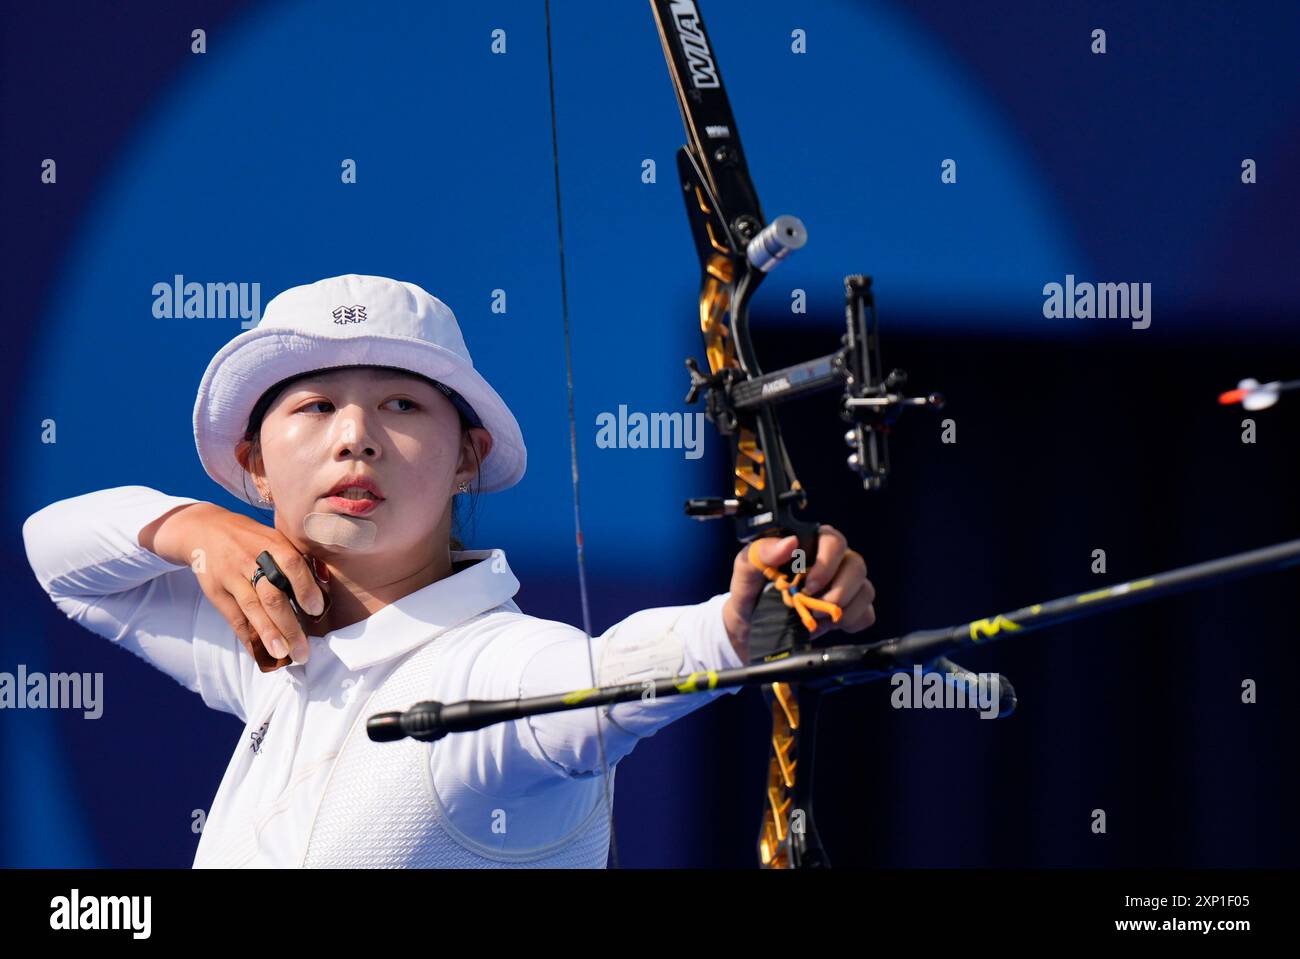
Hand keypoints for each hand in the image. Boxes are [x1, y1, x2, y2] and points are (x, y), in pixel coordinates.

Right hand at [138, 502, 327, 670]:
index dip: (305, 587)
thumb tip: (324, 589)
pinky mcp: (216, 592)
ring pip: (252, 609)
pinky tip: (261, 654)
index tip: (317, 610)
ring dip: (269, 635)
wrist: (205, 531)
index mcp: (271, 543)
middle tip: (303, 650)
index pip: (291, 563)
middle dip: (289, 625)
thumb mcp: (274, 539)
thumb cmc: (252, 540)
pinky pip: (234, 618)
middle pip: (272, 594)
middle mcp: (250, 559)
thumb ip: (296, 561)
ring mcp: (231, 576)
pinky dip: (248, 637)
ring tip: (283, 655)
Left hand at [722, 524, 875, 661]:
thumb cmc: (750, 593)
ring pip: (866, 590)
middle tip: (812, 606)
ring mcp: (845, 588)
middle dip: (838, 591)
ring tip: (816, 618)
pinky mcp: (850, 611)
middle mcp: (833, 563)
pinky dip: (851, 622)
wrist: (750, 629)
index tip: (810, 584)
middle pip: (857, 566)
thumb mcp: (746, 570)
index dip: (827, 563)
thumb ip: (763, 552)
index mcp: (810, 546)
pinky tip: (828, 625)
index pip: (834, 541)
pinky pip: (867, 614)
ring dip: (843, 609)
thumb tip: (790, 543)